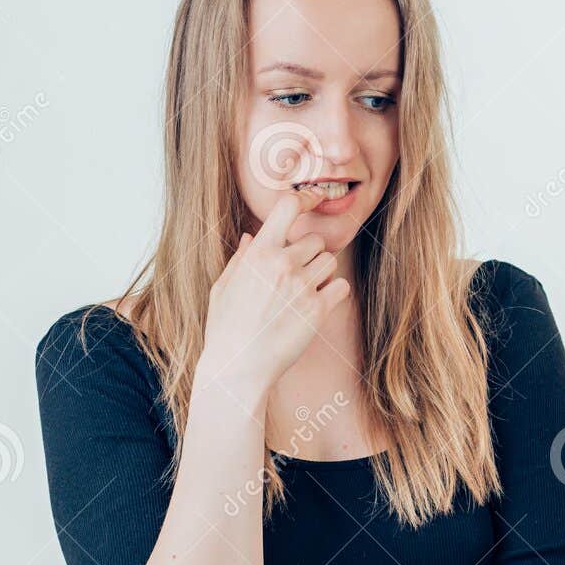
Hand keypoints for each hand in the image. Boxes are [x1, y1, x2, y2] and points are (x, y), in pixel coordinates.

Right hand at [198, 190, 351, 391]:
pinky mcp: (319, 309)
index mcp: (259, 253)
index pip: (288, 207)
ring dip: (321, 274)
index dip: (305, 198)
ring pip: (330, 262)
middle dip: (309, 254)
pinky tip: (317, 305)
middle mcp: (282, 264)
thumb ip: (241, 258)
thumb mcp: (223, 287)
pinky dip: (334, 293)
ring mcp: (302, 286)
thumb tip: (251, 236)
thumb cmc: (226, 327)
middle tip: (295, 276)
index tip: (313, 197)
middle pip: (316, 240)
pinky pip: (341, 286)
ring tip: (302, 293)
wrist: (238, 367)